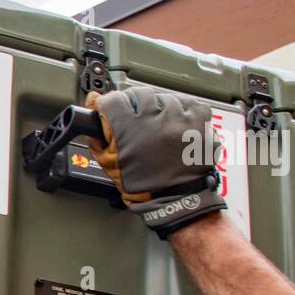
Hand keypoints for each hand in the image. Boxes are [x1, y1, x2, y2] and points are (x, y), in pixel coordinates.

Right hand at [83, 85, 225, 238]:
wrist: (177, 199)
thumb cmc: (144, 186)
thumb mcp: (108, 164)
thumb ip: (97, 137)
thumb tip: (94, 111)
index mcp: (129, 129)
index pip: (112, 99)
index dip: (107, 105)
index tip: (108, 109)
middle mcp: (155, 118)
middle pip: (138, 94)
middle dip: (132, 106)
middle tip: (134, 124)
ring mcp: (180, 117)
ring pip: (162, 97)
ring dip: (157, 109)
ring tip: (158, 129)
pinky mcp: (199, 119)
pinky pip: (187, 102)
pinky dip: (181, 110)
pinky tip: (175, 124)